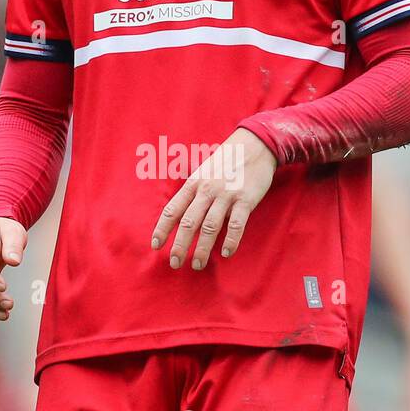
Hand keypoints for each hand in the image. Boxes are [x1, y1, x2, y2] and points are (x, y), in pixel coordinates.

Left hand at [151, 128, 276, 269]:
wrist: (254, 146)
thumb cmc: (226, 163)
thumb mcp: (203, 173)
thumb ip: (193, 195)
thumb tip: (180, 220)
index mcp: (194, 184)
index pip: (172, 209)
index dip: (162, 229)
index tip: (156, 245)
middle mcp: (207, 190)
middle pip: (189, 222)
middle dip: (180, 245)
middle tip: (175, 263)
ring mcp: (226, 195)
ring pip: (210, 227)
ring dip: (203, 248)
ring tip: (197, 265)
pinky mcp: (246, 199)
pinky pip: (236, 224)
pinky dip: (231, 240)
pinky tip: (226, 253)